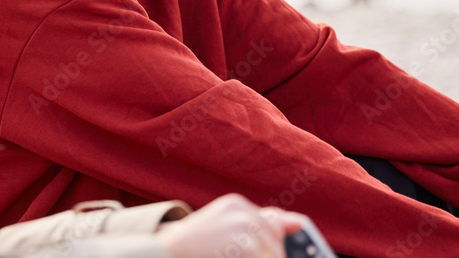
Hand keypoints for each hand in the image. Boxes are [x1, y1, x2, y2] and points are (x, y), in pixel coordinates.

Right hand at [156, 193, 308, 257]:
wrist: (160, 255)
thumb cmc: (190, 249)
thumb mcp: (224, 231)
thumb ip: (260, 225)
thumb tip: (299, 223)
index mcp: (236, 205)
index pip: (273, 227)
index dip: (274, 247)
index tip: (267, 252)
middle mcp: (243, 212)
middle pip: (276, 244)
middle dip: (266, 256)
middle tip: (227, 253)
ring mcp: (245, 228)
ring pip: (274, 254)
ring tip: (223, 255)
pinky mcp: (246, 247)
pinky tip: (226, 257)